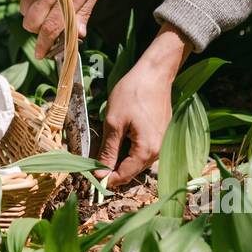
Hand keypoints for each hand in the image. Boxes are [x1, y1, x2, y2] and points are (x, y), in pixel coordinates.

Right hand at [22, 0, 110, 58]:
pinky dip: (32, 1)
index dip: (46, 45)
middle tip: (50, 35)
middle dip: (38, 34)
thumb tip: (78, 34)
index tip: (45, 54)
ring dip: (34, 17)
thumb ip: (85, 10)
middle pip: (31, 25)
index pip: (51, 29)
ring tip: (48, 13)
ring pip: (25, 11)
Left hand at [96, 23, 190, 187]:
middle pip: (132, 170)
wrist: (155, 73)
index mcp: (147, 151)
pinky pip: (143, 150)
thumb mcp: (114, 122)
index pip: (124, 176)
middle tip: (94, 159)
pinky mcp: (161, 135)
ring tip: (104, 146)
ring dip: (120, 158)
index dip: (106, 178)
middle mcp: (158, 152)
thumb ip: (108, 150)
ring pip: (137, 160)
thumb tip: (100, 174)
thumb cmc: (133, 94)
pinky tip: (119, 137)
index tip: (90, 173)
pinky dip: (129, 148)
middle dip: (113, 168)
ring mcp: (162, 143)